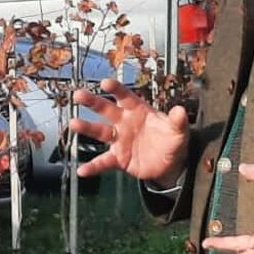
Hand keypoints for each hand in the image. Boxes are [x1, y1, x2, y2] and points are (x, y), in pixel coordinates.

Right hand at [69, 79, 189, 181]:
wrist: (169, 163)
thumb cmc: (171, 140)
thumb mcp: (178, 131)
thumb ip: (178, 121)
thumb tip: (180, 111)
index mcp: (138, 111)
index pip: (126, 97)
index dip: (116, 89)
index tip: (105, 83)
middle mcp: (124, 122)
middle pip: (106, 110)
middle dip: (93, 101)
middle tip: (78, 95)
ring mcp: (119, 140)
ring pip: (100, 132)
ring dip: (87, 128)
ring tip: (73, 124)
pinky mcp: (118, 158)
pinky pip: (103, 162)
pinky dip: (93, 166)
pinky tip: (82, 170)